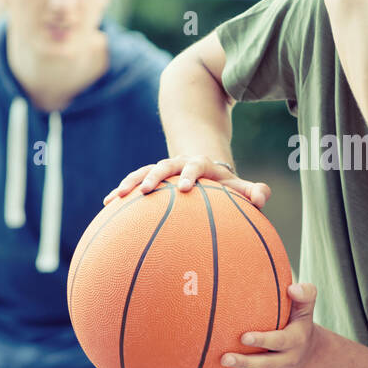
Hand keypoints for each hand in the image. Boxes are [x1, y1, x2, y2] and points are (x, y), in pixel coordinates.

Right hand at [103, 155, 270, 207]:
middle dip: (155, 176)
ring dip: (131, 181)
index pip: (195, 166)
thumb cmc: (222, 184)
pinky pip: (132, 182)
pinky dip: (120, 190)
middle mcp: (178, 164)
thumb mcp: (237, 186)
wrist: (201, 166)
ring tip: (116, 195)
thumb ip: (252, 191)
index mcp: (200, 165)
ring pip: (144, 171)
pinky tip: (106, 203)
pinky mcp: (148, 177)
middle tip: (147, 190)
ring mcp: (161, 169)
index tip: (186, 187)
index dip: (191, 174)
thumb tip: (262, 198)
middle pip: (164, 166)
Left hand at [209, 283, 318, 367]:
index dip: (263, 340)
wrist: (308, 350)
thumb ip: (305, 294)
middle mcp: (286, 360)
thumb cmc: (299, 321)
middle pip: (265, 365)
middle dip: (244, 364)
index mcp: (295, 340)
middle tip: (224, 358)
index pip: (279, 341)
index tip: (244, 337)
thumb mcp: (306, 308)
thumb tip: (292, 288)